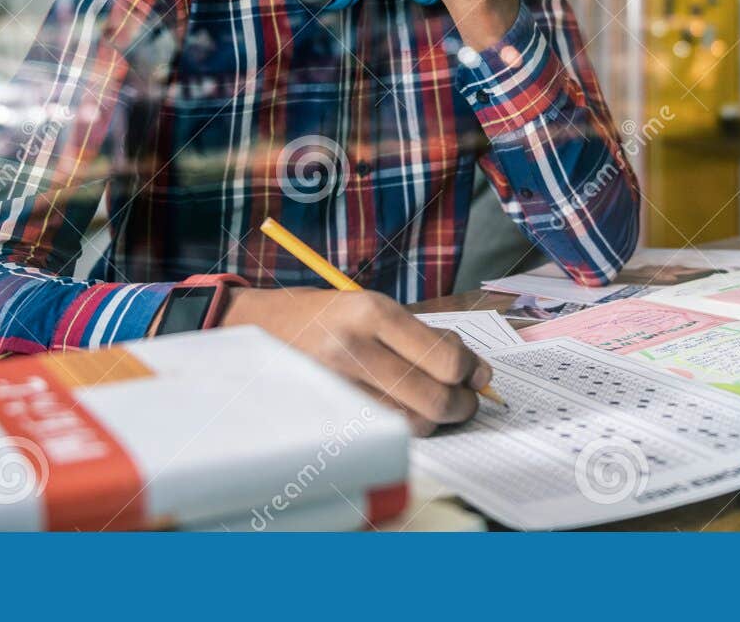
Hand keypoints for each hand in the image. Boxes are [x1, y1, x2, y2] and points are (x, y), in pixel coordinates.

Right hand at [218, 286, 492, 435]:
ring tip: (435, 406)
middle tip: (466, 401)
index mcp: (372, 313)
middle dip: (461, 405)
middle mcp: (354, 349)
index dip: (471, 373)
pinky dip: (404, 426)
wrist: (261, 328)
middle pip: (433, 399)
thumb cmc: (328, 317)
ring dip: (435, 420)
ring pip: (412, 422)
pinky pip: (383, 431)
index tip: (478, 375)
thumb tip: (476, 369)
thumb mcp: (374, 308)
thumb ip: (426, 337)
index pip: (444, 359)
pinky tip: (404, 412)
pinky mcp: (328, 411)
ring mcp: (338, 385)